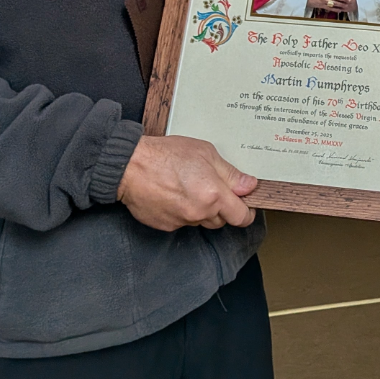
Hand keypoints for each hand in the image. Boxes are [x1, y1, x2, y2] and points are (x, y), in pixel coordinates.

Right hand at [116, 135, 257, 232]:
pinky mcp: (167, 226)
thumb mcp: (205, 152)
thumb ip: (230, 173)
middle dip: (222, 207)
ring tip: (189, 187)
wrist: (130, 167)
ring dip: (202, 210)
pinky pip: (183, 222)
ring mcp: (182, 221)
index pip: (241, 217)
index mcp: (214, 195)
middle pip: (222, 220)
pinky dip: (183, 211)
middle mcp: (200, 213)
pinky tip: (174, 194)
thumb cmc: (165, 155)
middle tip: (212, 187)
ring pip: (202, 221)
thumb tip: (249, 185)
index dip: (246, 212)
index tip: (245, 205)